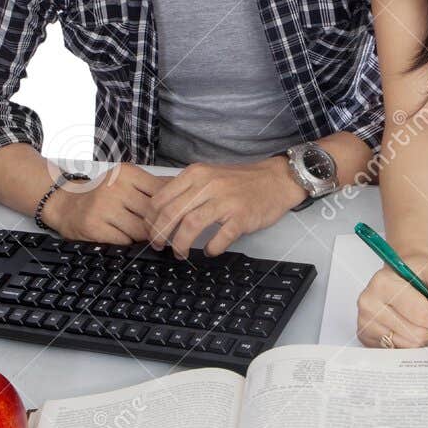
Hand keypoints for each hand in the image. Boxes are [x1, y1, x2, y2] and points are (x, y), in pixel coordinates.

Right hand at [43, 164, 164, 244]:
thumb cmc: (102, 193)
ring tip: (136, 231)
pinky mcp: (94, 226)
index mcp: (126, 173)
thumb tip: (186, 193)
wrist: (66, 203)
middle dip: (158, 226)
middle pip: (153, 214)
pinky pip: (125, 241)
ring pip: (141, 230)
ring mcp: (103, 207)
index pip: (161, 193)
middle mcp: (115, 187)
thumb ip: (154, 186)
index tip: (172, 216)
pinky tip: (121, 235)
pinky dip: (127, 242)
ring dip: (143, 236)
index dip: (170, 208)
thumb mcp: (127, 181)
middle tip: (158, 231)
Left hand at [146, 157, 305, 257]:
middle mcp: (208, 184)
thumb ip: (186, 188)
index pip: (161, 198)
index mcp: (196, 174)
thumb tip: (157, 209)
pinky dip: (211, 248)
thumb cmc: (240, 181)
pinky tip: (209, 251)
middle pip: (171, 213)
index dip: (150, 219)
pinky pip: (220, 237)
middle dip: (160, 235)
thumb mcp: (209, 175)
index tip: (150, 231)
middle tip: (160, 246)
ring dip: (180, 245)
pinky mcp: (241, 216)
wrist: (277, 179)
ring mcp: (225, 200)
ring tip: (180, 254)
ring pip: (190, 225)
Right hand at [355, 252, 427, 348]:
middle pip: (415, 334)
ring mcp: (364, 322)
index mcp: (383, 282)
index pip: (422, 315)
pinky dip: (410, 344)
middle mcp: (368, 303)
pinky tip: (407, 327)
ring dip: (422, 337)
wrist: (401, 273)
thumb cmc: (420, 274)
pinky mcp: (366, 338)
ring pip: (408, 346)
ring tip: (418, 318)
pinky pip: (399, 353)